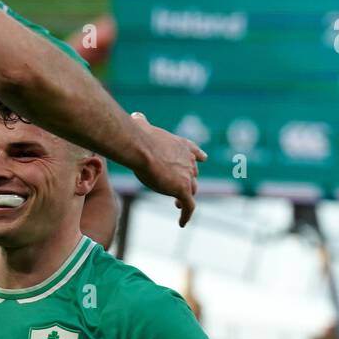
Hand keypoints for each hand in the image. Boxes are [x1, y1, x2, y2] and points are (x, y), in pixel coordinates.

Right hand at [131, 112, 204, 226]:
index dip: (198, 156)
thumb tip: (135, 116)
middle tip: (180, 189)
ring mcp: (187, 175)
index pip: (193, 151)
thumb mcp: (142, 126)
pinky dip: (186, 214)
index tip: (203, 159)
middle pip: (192, 174)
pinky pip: (189, 206)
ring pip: (191, 190)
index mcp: (181, 145)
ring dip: (186, 198)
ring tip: (178, 206)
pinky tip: (182, 223)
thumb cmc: (139, 137)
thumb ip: (142, 123)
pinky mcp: (183, 190)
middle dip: (187, 180)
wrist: (141, 148)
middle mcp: (188, 160)